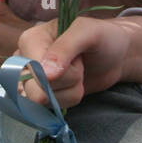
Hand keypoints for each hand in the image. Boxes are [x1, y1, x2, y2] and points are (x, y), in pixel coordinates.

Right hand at [16, 15, 141, 109]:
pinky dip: (68, 100)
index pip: (34, 71)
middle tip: (79, 68)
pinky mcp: (42, 93)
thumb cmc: (103, 37)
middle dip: (67, 84)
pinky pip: (49, 109)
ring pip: (43, 103)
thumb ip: (65, 48)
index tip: (78, 60)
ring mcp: (32, 79)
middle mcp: (25, 59)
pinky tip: (75, 86)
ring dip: (70, 93)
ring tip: (79, 75)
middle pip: (36, 91)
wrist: (116, 55)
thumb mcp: (88, 33)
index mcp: (30, 39)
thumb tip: (45, 74)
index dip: (62, 73)